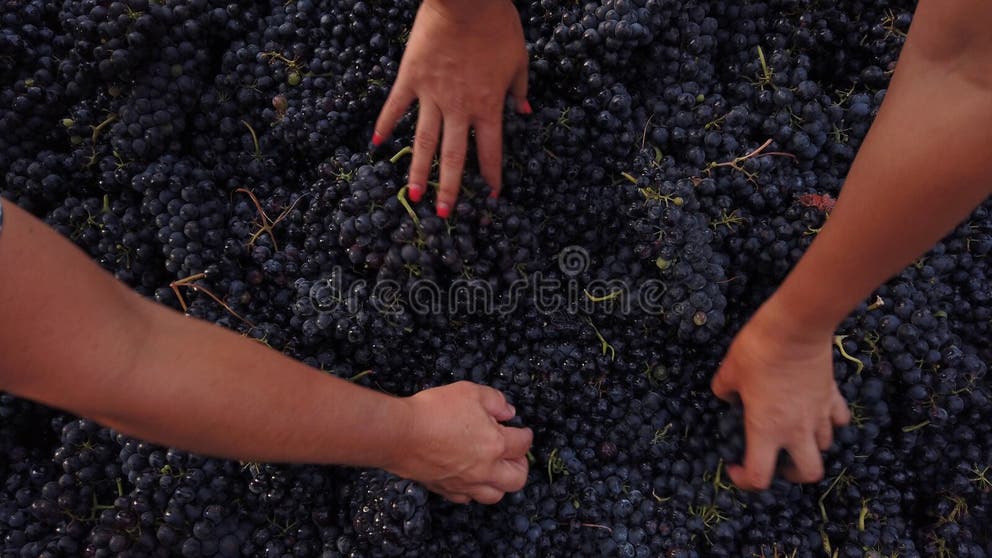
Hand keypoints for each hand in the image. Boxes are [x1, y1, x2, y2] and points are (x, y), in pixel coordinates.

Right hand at [373, 0, 529, 217]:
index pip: (491, 150)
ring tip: (413, 196)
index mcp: (488, 106)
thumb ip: (519, 89)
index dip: (492, 176)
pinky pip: (395, 107)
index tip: (493, 196)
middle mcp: (459, 108)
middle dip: (450, 188)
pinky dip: (385, 125)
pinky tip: (377, 145)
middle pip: (454, 156)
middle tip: (443, 214)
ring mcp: (432, 95)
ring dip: (419, 170)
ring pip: (424, 141)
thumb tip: (524, 110)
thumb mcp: (519, 59)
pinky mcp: (411, 78)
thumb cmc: (498, 25)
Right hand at [387, 381, 532, 503]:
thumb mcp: (470, 392)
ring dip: (499, 483)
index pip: (522, 445)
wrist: (399, 434)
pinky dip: (473, 490)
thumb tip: (508, 412)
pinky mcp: (445, 489)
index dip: (526, 435)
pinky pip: (466, 498)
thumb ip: (495, 401)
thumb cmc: (434, 411)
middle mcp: (485, 469)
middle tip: (514, 454)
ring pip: (494, 495)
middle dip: (520, 466)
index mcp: (496, 444)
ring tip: (494, 469)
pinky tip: (468, 477)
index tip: (523, 431)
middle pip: (517, 479)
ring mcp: (465, 483)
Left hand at [710, 298, 850, 489]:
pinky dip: (830, 422)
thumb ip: (724, 391)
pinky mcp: (833, 396)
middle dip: (791, 474)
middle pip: (809, 473)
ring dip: (810, 446)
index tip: (734, 465)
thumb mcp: (728, 371)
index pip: (759, 477)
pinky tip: (816, 411)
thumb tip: (727, 397)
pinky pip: (839, 419)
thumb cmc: (757, 351)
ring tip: (794, 431)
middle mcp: (797, 430)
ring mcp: (820, 414)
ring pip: (826, 446)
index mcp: (767, 430)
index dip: (744, 480)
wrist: (795, 328)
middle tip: (775, 458)